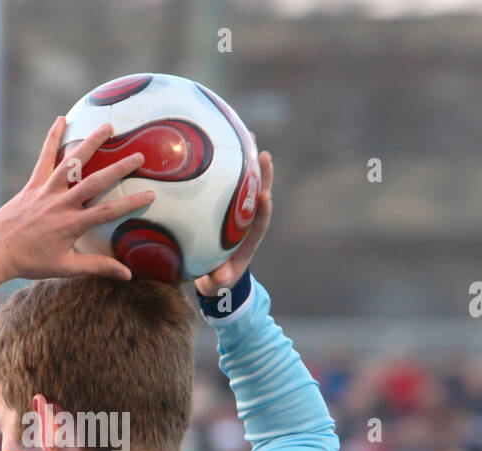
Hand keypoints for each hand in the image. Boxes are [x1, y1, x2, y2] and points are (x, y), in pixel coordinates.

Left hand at [0, 117, 155, 300]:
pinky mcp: (33, 184)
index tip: (151, 195)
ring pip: (72, 163)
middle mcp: (61, 204)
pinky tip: (62, 119)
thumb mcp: (66, 268)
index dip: (131, 203)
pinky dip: (53, 138)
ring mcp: (46, 191)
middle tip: (139, 156)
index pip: (108, 212)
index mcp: (72, 225)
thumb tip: (127, 275)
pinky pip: (44, 157)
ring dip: (91, 143)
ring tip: (108, 127)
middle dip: (119, 168)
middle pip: (95, 182)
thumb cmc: (31, 262)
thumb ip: (98, 267)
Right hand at [194, 151, 272, 297]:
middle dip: (263, 177)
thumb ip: (219, 279)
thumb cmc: (217, 279)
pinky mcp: (227, 206)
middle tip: (264, 155)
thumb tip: (220, 277)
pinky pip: (229, 183)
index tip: (265, 196)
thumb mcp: (217, 282)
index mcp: (247, 240)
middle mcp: (246, 223)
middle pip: (257, 196)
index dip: (263, 210)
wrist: (216, 274)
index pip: (259, 223)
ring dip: (249, 162)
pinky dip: (229, 166)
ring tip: (248, 137)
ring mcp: (238, 213)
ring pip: (246, 184)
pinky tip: (221, 144)